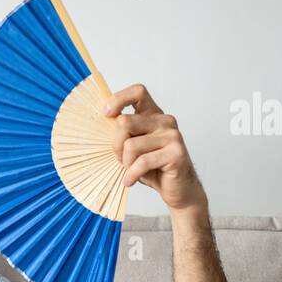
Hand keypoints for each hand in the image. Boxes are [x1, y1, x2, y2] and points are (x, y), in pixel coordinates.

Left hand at [102, 83, 206, 211]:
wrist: (177, 189)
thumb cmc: (153, 168)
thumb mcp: (133, 148)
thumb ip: (123, 133)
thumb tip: (104, 122)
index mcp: (153, 115)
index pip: (138, 92)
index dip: (119, 99)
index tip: (106, 113)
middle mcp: (165, 121)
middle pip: (125, 122)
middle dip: (116, 145)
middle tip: (121, 159)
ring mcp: (172, 136)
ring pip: (131, 145)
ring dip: (126, 163)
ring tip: (131, 172)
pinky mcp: (176, 153)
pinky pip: (142, 162)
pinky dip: (132, 175)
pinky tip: (130, 181)